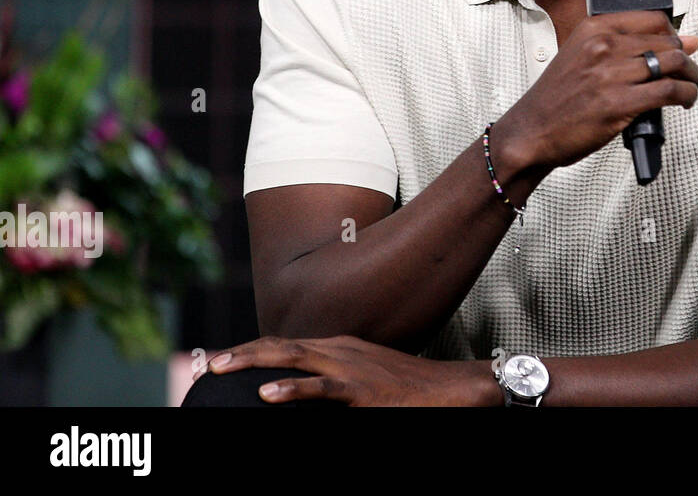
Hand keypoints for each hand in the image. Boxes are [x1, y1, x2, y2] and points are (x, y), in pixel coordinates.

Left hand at [200, 334, 495, 405]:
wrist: (449, 389)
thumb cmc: (408, 388)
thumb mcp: (364, 378)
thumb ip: (333, 380)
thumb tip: (303, 391)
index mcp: (337, 346)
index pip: (284, 343)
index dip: (251, 348)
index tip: (220, 359)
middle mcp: (339, 350)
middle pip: (280, 345)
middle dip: (241, 352)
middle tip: (207, 364)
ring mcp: (350, 368)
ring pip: (292, 359)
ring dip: (253, 362)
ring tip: (221, 369)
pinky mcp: (362, 390)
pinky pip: (321, 389)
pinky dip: (291, 389)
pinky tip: (266, 394)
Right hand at [495, 11, 697, 173]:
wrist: (532, 130)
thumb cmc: (557, 98)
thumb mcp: (582, 57)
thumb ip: (626, 46)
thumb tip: (682, 40)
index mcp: (593, 29)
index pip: (652, 19)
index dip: (673, 33)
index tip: (678, 46)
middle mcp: (603, 46)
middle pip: (667, 41)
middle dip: (686, 58)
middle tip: (688, 72)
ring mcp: (611, 74)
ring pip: (674, 63)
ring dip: (692, 76)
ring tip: (691, 86)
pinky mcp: (619, 103)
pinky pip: (669, 91)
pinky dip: (687, 95)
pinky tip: (686, 101)